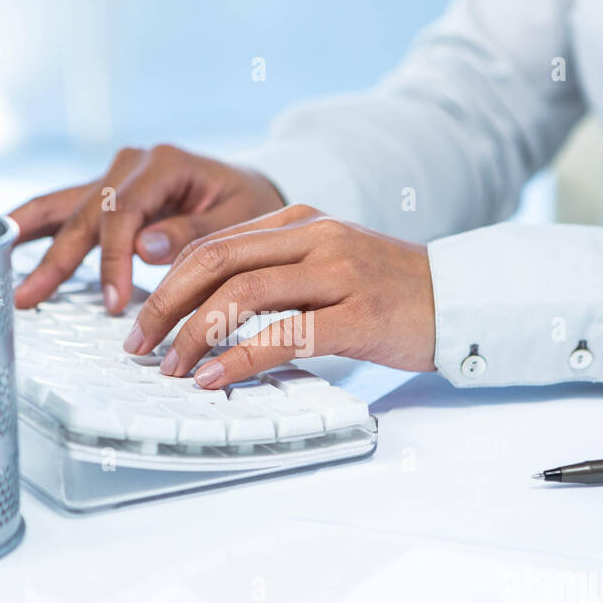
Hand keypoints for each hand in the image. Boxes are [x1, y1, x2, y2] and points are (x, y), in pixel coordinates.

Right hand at [11, 144, 283, 310]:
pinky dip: (37, 230)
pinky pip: (66, 212)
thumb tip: (144, 247)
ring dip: (28, 238)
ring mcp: (114, 177)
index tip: (115, 302)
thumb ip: (194, 233)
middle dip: (56, 258)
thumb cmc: (248, 206)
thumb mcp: (238, 220)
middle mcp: (132, 165)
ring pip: (63, 207)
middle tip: (29, 297)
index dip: (113, 260)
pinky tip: (8, 244)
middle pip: (84, 212)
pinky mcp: (107, 195)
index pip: (123, 212)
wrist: (249, 191)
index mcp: (164, 164)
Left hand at [120, 204, 437, 387]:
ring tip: (173, 367)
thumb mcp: (328, 267)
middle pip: (215, 262)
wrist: (462, 301)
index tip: (142, 319)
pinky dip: (240, 359)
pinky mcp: (358, 316)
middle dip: (165, 306)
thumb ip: (276, 275)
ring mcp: (338, 274)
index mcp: (301, 223)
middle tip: (140, 345)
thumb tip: (209, 311)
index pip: (213, 244)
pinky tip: (216, 379)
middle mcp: (315, 237)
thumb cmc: (391, 293)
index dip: (167, 282)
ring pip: (242, 296)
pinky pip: (284, 335)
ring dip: (195, 335)